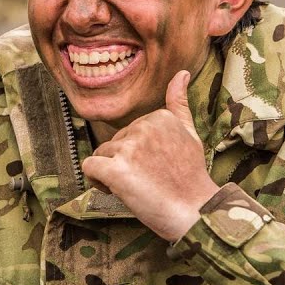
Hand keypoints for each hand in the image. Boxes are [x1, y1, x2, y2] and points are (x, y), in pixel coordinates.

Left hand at [81, 70, 219, 241]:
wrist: (195, 211)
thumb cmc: (190, 177)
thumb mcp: (190, 133)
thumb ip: (179, 102)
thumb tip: (182, 73)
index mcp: (159, 116)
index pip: (128, 133)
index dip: (136, 154)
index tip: (156, 168)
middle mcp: (143, 127)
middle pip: (113, 143)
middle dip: (123, 163)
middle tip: (149, 181)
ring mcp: (129, 147)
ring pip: (100, 155)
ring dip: (111, 174)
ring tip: (137, 187)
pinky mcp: (116, 169)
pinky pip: (89, 168)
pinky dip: (96, 181)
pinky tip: (116, 190)